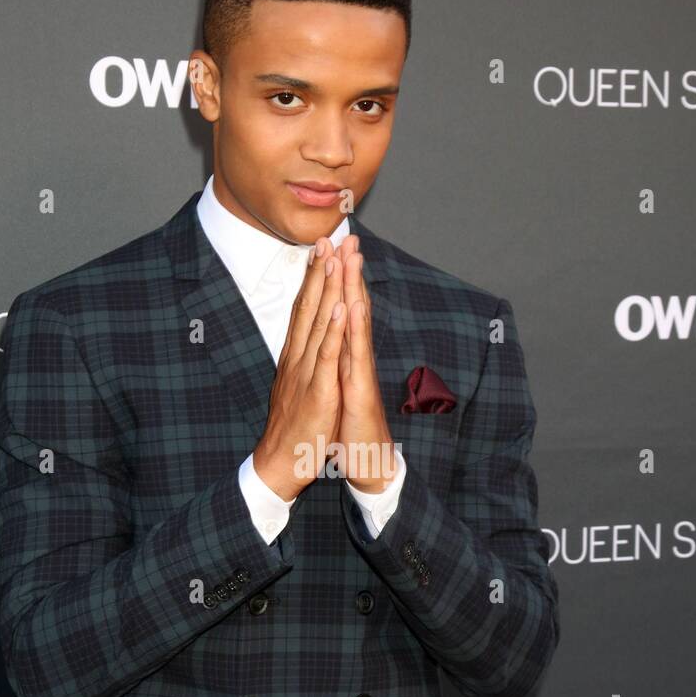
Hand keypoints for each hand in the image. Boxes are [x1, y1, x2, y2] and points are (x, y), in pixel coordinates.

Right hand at [253, 237, 346, 500]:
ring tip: (336, 258)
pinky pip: (328, 357)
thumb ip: (301, 363)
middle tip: (328, 237)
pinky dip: (336, 331)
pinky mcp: (318, 391)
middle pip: (310, 308)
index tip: (320, 249)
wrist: (279, 463)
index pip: (304, 310)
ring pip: (319, 324)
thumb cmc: (292, 428)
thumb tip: (304, 343)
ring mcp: (307, 373)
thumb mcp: (296, 387)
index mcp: (295, 357)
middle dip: (321, 271)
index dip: (313, 279)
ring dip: (329, 290)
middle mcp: (298, 358)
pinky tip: (343, 308)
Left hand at [331, 235, 395, 492]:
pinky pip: (356, 353)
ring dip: (354, 288)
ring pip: (356, 322)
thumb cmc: (351, 428)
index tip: (328, 249)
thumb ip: (335, 365)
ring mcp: (359, 370)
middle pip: (351, 306)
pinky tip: (353, 305)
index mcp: (344, 356)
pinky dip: (355, 328)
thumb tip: (330, 345)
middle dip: (347, 270)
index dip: (334, 280)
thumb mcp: (337, 389)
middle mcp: (353, 357)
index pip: (339, 310)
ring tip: (352, 256)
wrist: (367, 461)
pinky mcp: (360, 388)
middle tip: (345, 235)